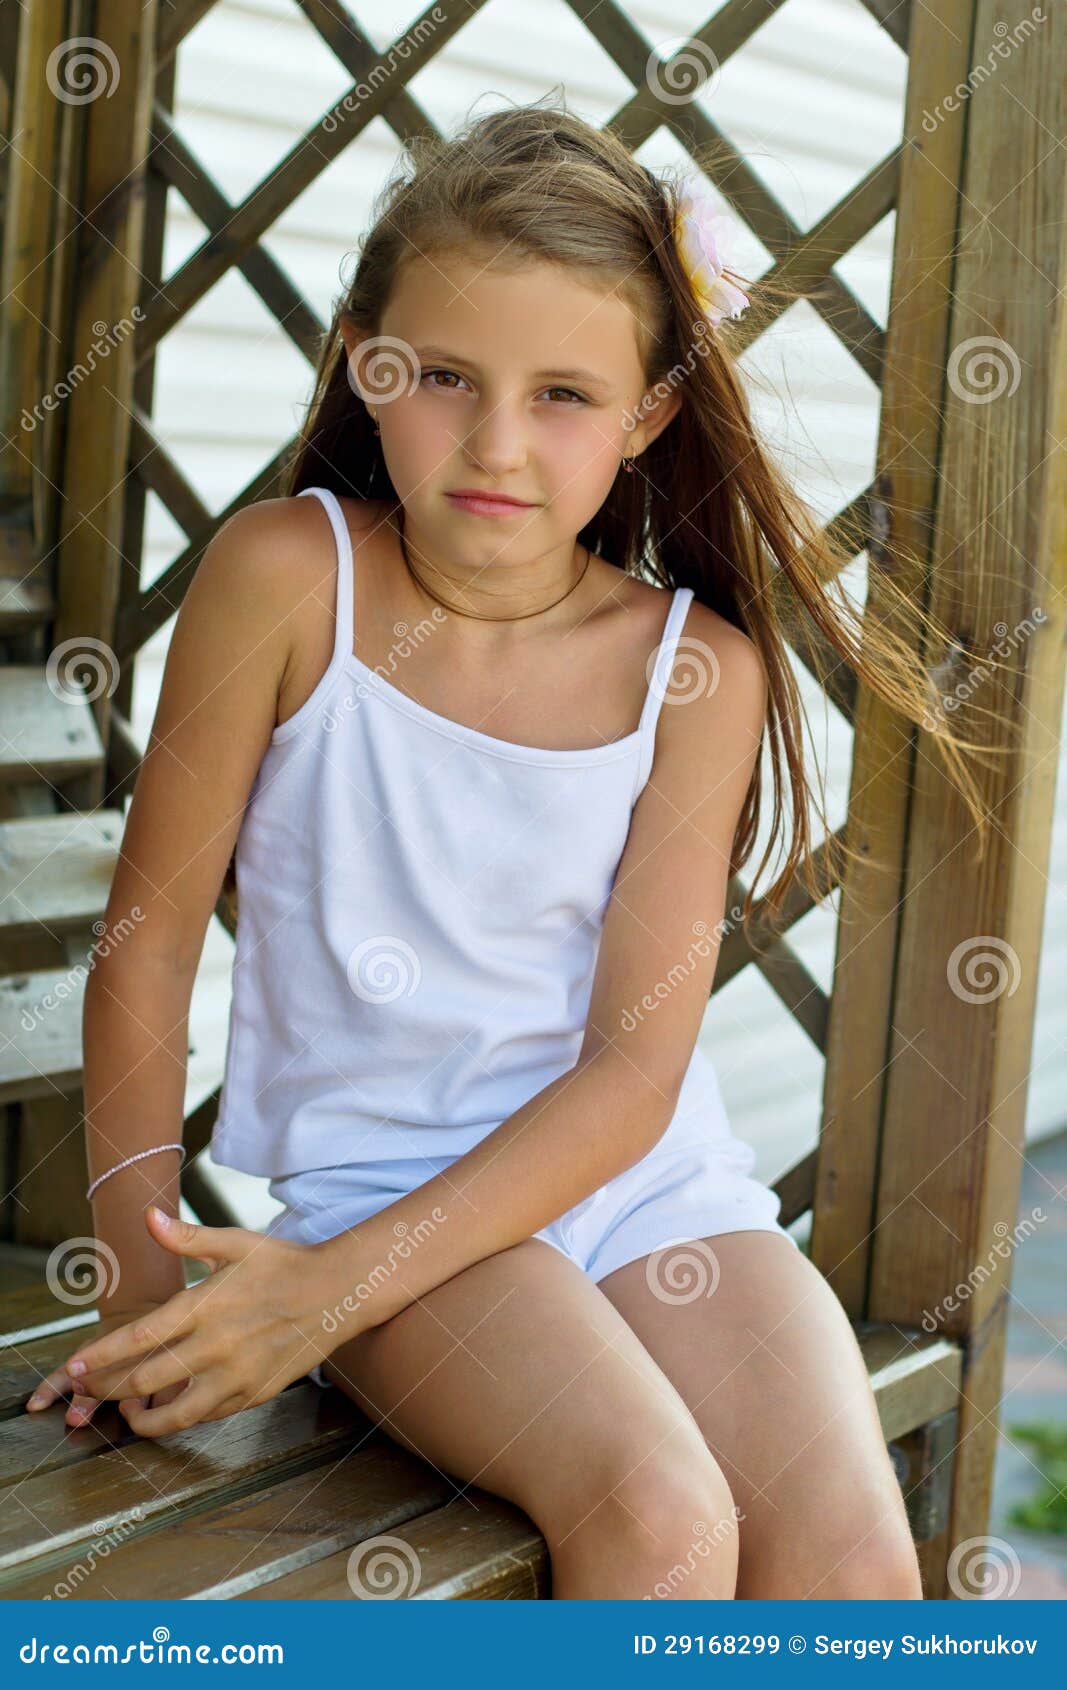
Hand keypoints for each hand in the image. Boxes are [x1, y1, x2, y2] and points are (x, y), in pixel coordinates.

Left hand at [55, 1207, 341, 1437]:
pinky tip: (167, 1411)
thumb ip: (187, 1237)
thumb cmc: (283, 1264)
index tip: (74, 1366)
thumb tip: (148, 1217)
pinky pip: (207, 1416)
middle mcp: (217, 1345)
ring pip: (174, 1413)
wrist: (337, 1293)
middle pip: (145, 1380)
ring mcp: (236, 1375)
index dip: (101, 1356)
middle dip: (106, 1388)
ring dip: (140, 1419)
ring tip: (124, 1412)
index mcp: (206, 1305)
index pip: (139, 1337)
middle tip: (85, 1390)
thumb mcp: (236, 1243)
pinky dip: (180, 1418)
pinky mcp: (253, 1395)